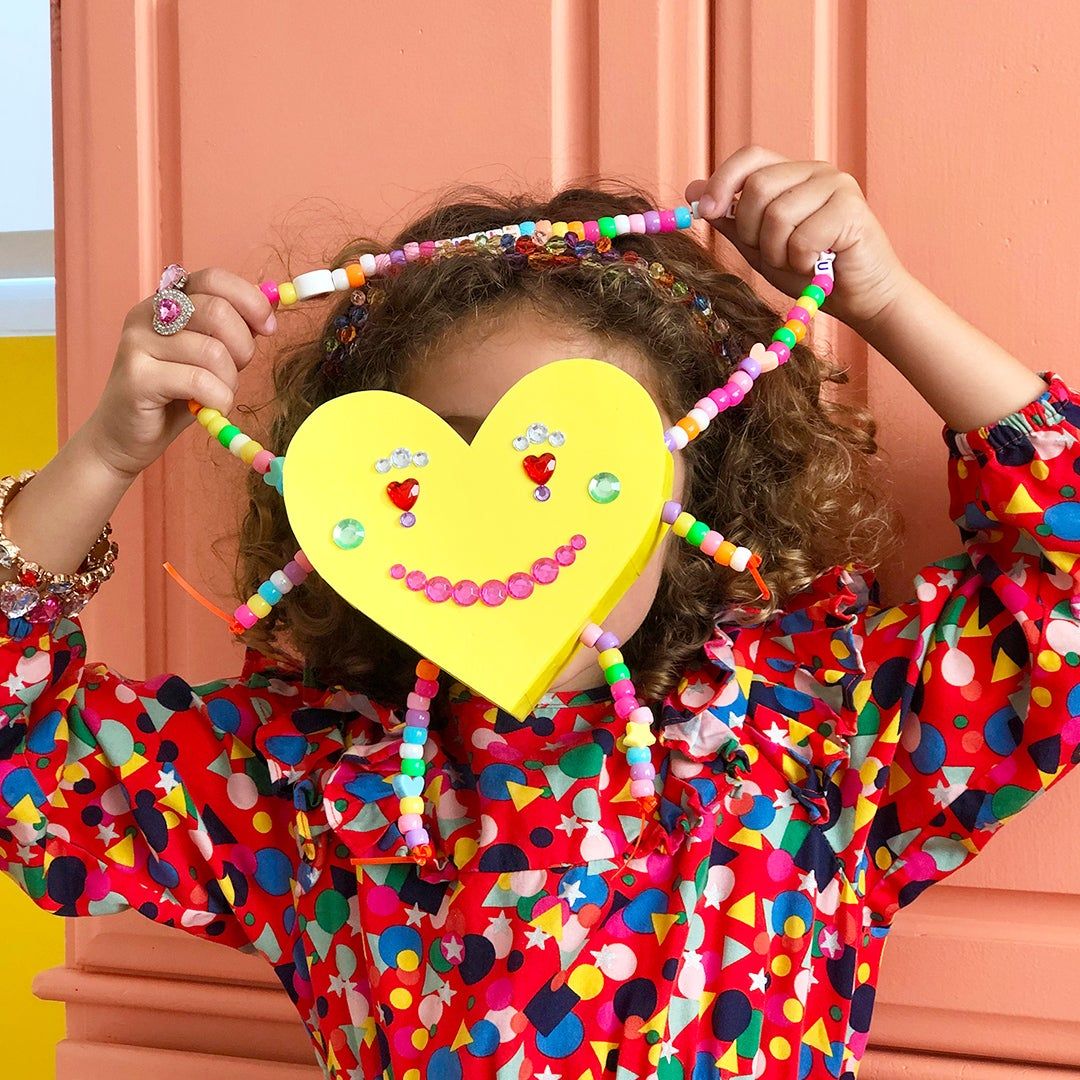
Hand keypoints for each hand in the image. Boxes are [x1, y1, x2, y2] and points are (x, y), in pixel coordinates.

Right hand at [84, 268, 275, 479]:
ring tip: (217, 395)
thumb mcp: (209, 356)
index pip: (214, 279)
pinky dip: (218, 399)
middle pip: (218, 312)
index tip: (268, 328)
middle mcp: (147, 314)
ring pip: (213, 351)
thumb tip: (270, 304)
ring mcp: (137, 343)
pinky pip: (199, 381)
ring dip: (229, 382)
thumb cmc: (172, 395)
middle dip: (243, 348)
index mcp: (166, 301)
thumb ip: (232, 329)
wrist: (123, 436)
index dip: (250, 301)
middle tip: (237, 371)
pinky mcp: (137, 377)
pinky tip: (209, 407)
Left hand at [686, 145, 909, 329]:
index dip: (722, 180)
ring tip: (798, 262)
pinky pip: (803, 236)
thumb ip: (731, 220)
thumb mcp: (760, 247)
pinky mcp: (851, 207)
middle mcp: (814, 171)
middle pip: (758, 186)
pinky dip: (801, 262)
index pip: (750, 157)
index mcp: (791, 174)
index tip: (705, 212)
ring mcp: (836, 184)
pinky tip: (818, 265)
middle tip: (773, 253)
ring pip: (778, 214)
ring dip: (778, 252)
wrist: (858, 298)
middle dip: (751, 231)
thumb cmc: (809, 272)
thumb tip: (692, 192)